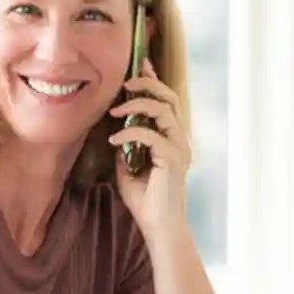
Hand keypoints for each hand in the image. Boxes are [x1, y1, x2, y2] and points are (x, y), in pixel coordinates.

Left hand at [108, 58, 190, 239]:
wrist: (158, 228)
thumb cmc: (145, 201)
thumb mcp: (127, 167)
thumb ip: (125, 147)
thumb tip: (115, 130)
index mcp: (171, 138)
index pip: (166, 102)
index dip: (154, 81)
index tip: (139, 65)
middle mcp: (179, 140)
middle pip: (169, 98)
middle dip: (147, 85)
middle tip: (125, 83)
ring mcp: (179, 149)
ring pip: (164, 111)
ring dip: (137, 105)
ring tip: (116, 108)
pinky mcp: (173, 160)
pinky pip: (152, 136)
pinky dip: (130, 134)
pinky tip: (113, 139)